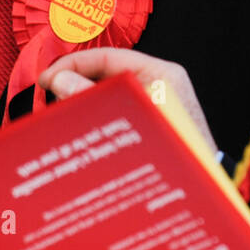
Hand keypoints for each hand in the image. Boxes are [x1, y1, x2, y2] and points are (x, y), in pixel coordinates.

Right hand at [38, 49, 216, 155]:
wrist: (202, 192)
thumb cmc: (175, 152)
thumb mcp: (128, 117)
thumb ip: (92, 98)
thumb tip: (60, 81)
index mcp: (161, 73)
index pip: (108, 56)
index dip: (73, 64)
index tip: (47, 78)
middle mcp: (159, 84)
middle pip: (105, 75)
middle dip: (75, 84)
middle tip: (51, 98)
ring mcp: (154, 104)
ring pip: (106, 95)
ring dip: (82, 104)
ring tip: (61, 116)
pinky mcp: (147, 123)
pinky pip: (114, 112)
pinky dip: (95, 118)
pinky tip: (78, 128)